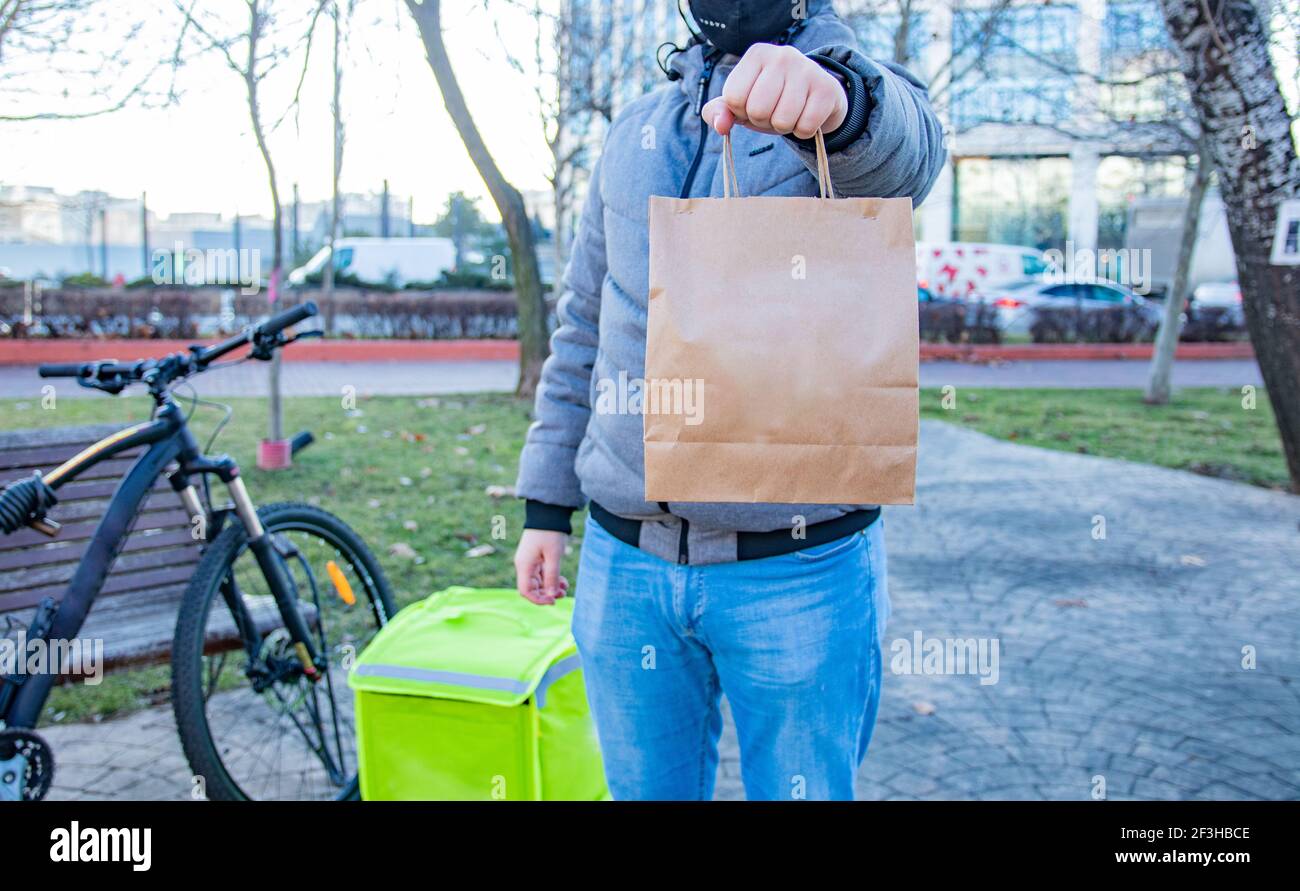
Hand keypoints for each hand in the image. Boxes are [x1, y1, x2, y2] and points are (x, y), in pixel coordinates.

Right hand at [514, 528, 569, 604]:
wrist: (548, 513)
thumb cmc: (550, 533)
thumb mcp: (554, 556)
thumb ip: (552, 577)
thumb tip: (551, 596)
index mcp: (524, 565)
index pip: (526, 591)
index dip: (538, 600)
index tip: (553, 601)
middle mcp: (524, 565)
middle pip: (532, 588)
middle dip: (547, 593)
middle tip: (564, 594)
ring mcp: (530, 561)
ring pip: (538, 582)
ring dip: (550, 587)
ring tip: (565, 587)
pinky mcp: (536, 558)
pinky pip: (542, 574)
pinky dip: (551, 579)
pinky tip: (562, 581)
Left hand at [702, 44, 847, 138]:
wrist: (817, 97)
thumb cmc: (774, 100)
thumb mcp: (742, 103)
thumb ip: (720, 112)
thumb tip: (720, 126)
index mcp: (757, 55)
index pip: (733, 97)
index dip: (742, 111)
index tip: (754, 103)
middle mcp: (782, 55)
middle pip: (757, 110)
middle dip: (763, 120)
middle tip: (774, 110)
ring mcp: (807, 69)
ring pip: (782, 121)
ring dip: (784, 127)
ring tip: (791, 113)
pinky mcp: (827, 89)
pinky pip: (805, 127)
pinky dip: (803, 131)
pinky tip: (807, 116)